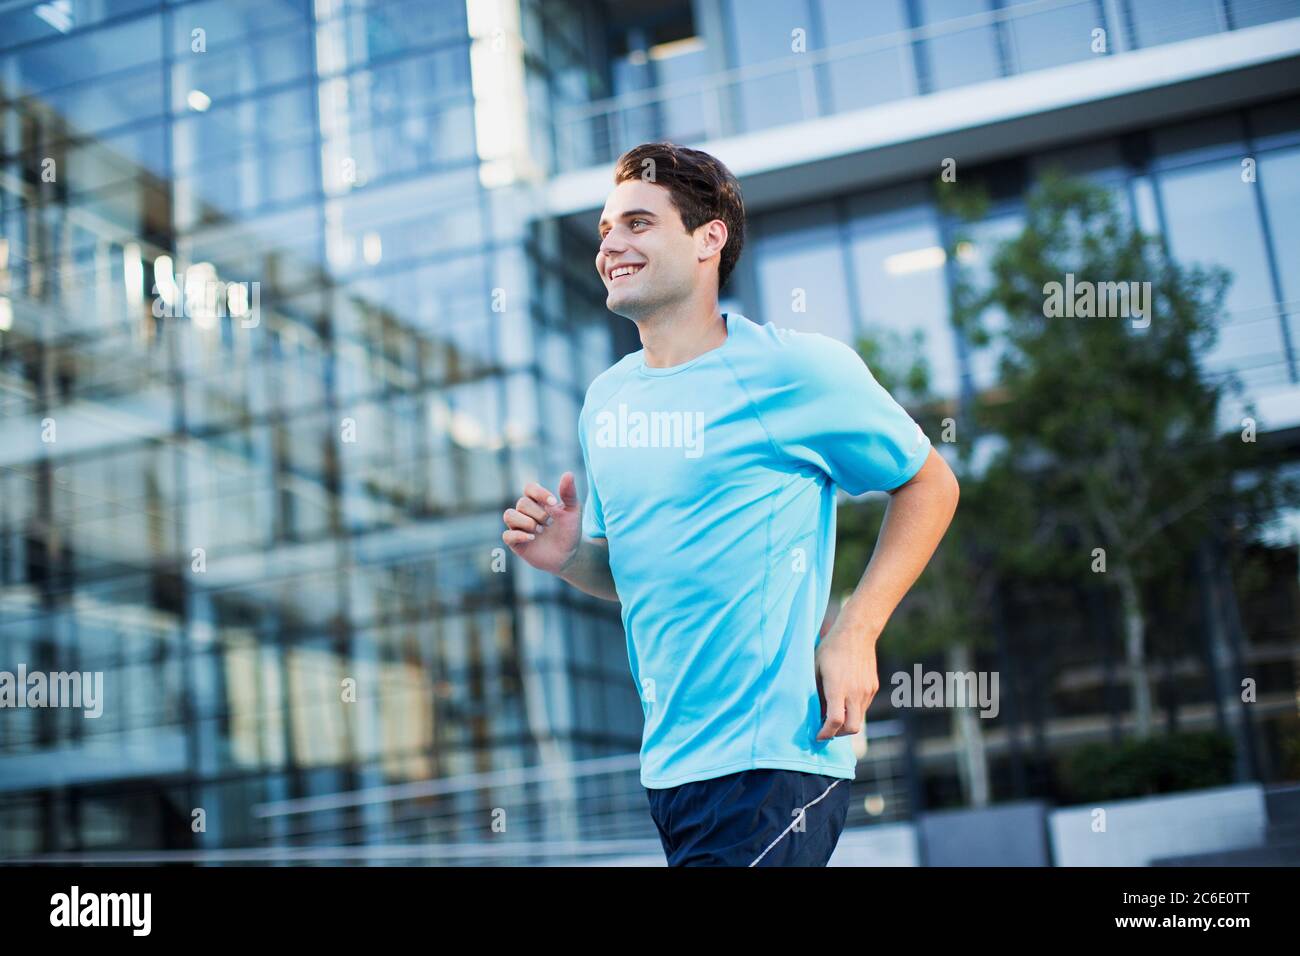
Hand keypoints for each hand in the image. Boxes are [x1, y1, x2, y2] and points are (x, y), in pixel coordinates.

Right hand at [502, 472, 581, 575]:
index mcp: (537, 501)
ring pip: (509, 515)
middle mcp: (525, 512)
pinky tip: (532, 538)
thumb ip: (569, 493)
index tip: (554, 503)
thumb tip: (568, 473)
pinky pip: (507, 535)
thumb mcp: (573, 511)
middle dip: (538, 513)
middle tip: (550, 523)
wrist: (569, 555)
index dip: (539, 493)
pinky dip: (519, 535)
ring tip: (540, 531)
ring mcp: (518, 527)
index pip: (529, 488)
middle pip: (522, 503)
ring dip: (526, 522)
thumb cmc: (569, 530)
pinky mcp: (515, 542)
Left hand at [814, 620, 879, 740]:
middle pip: (851, 728)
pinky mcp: (873, 687)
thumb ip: (815, 692)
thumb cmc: (830, 649)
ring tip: (834, 712)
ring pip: (859, 718)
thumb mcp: (815, 669)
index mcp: (838, 688)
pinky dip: (854, 710)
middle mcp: (855, 692)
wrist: (856, 633)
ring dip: (847, 721)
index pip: (835, 721)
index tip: (818, 735)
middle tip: (827, 729)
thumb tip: (814, 712)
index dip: (825, 733)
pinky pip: (863, 707)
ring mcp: (866, 691)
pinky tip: (844, 700)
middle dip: (838, 734)